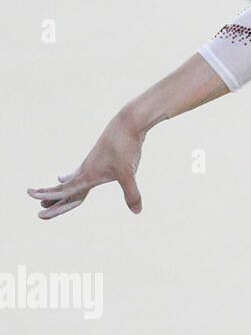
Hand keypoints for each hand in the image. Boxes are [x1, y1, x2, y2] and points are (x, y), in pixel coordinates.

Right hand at [27, 110, 145, 218]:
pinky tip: (69, 174)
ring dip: (62, 187)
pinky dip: (73, 175)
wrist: (128, 123)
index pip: (64, 192)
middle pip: (66, 189)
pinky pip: (81, 170)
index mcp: (87, 175)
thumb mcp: (128, 173)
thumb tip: (137, 212)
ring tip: (52, 189)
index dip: (49, 196)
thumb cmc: (125, 147)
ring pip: (73, 178)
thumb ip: (131, 194)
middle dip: (52, 199)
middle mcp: (86, 169)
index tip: (30, 195)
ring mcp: (92, 162)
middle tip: (39, 208)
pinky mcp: (100, 156)